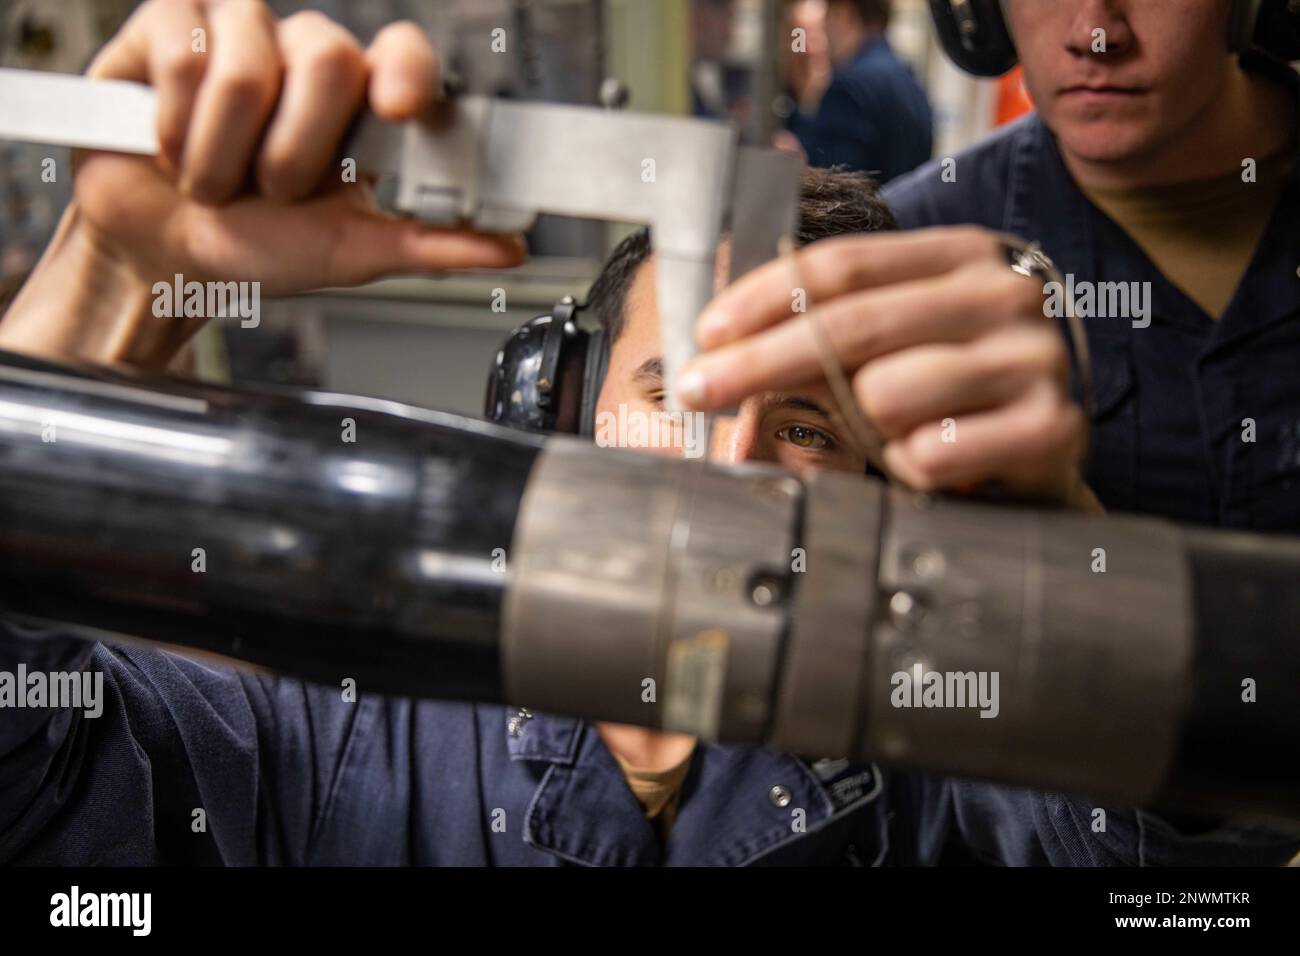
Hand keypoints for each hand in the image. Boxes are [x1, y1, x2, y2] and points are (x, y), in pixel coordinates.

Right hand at [1, 0, 522, 365]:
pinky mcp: (170, 21)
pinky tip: (172, 146)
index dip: (407, 73)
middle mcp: (306, 54)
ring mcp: (240, 31)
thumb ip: (432, 246)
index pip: (403, 53)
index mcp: (359, 100)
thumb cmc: (257, 244)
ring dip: (224, 153)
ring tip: (217, 179)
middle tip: (274, 190)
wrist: (164, 256)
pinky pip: (184, 56)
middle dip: (293, 150)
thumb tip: (511, 249)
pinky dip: (174, 127)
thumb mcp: (353, 253)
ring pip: (247, 68)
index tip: (400, 110)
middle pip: (327, 58)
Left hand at [678, 227, 1093, 505]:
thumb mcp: (897, 346)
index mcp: (964, 256)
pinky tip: (943, 465)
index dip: (763, 296)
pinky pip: (927, 453)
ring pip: (885, 394)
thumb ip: (831, 332)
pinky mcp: (1049, 427)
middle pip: (851, 324)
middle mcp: (1006, 294)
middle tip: (698, 390)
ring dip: (870, 430)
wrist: (1042, 466)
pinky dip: (913, 470)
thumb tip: (724, 345)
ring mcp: (1035, 358)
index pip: (843, 265)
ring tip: (903, 435)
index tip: (707, 332)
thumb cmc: (953, 402)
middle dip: (758, 361)